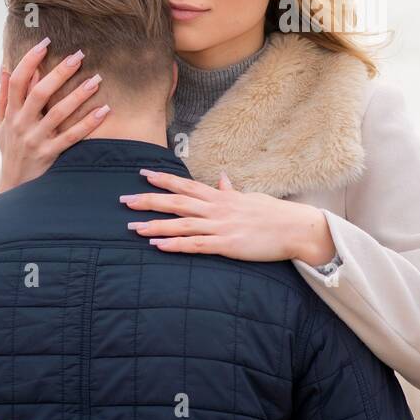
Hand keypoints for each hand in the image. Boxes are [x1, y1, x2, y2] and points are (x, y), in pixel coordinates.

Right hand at [0, 37, 109, 192]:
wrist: (14, 187)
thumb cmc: (10, 150)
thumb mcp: (0, 125)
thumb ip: (3, 98)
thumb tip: (4, 69)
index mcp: (10, 113)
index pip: (18, 81)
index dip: (30, 61)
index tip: (45, 43)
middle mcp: (21, 124)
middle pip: (39, 93)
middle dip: (59, 72)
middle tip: (79, 55)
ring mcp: (35, 140)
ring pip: (58, 113)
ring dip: (78, 95)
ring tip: (96, 79)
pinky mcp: (50, 154)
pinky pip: (72, 136)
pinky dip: (89, 123)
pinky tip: (105, 110)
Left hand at [121, 169, 334, 264]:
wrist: (295, 228)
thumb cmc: (273, 214)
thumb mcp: (250, 198)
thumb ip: (230, 190)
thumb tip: (221, 178)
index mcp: (221, 197)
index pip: (186, 184)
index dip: (163, 179)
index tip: (142, 174)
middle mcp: (217, 208)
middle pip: (177, 202)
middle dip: (149, 200)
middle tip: (125, 200)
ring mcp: (221, 226)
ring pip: (181, 224)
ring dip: (156, 226)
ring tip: (133, 228)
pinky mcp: (227, 244)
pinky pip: (196, 245)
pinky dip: (176, 245)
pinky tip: (159, 246)